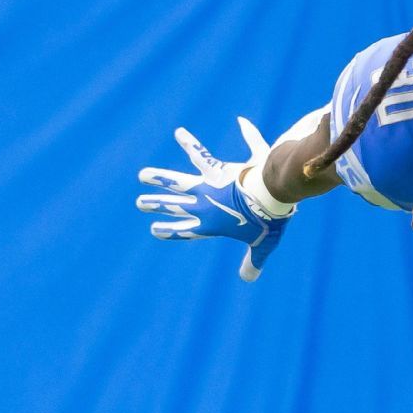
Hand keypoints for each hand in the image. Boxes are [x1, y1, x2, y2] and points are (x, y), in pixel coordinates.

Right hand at [137, 117, 291, 281]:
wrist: (271, 197)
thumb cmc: (269, 221)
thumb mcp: (262, 245)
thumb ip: (253, 262)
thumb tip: (247, 279)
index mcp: (212, 225)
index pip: (186, 230)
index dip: (170, 231)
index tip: (155, 230)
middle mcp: (204, 206)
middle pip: (175, 206)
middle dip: (156, 204)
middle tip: (140, 202)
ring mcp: (207, 187)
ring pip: (177, 182)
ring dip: (159, 177)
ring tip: (142, 175)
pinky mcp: (216, 170)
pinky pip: (201, 154)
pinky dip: (191, 143)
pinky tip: (180, 132)